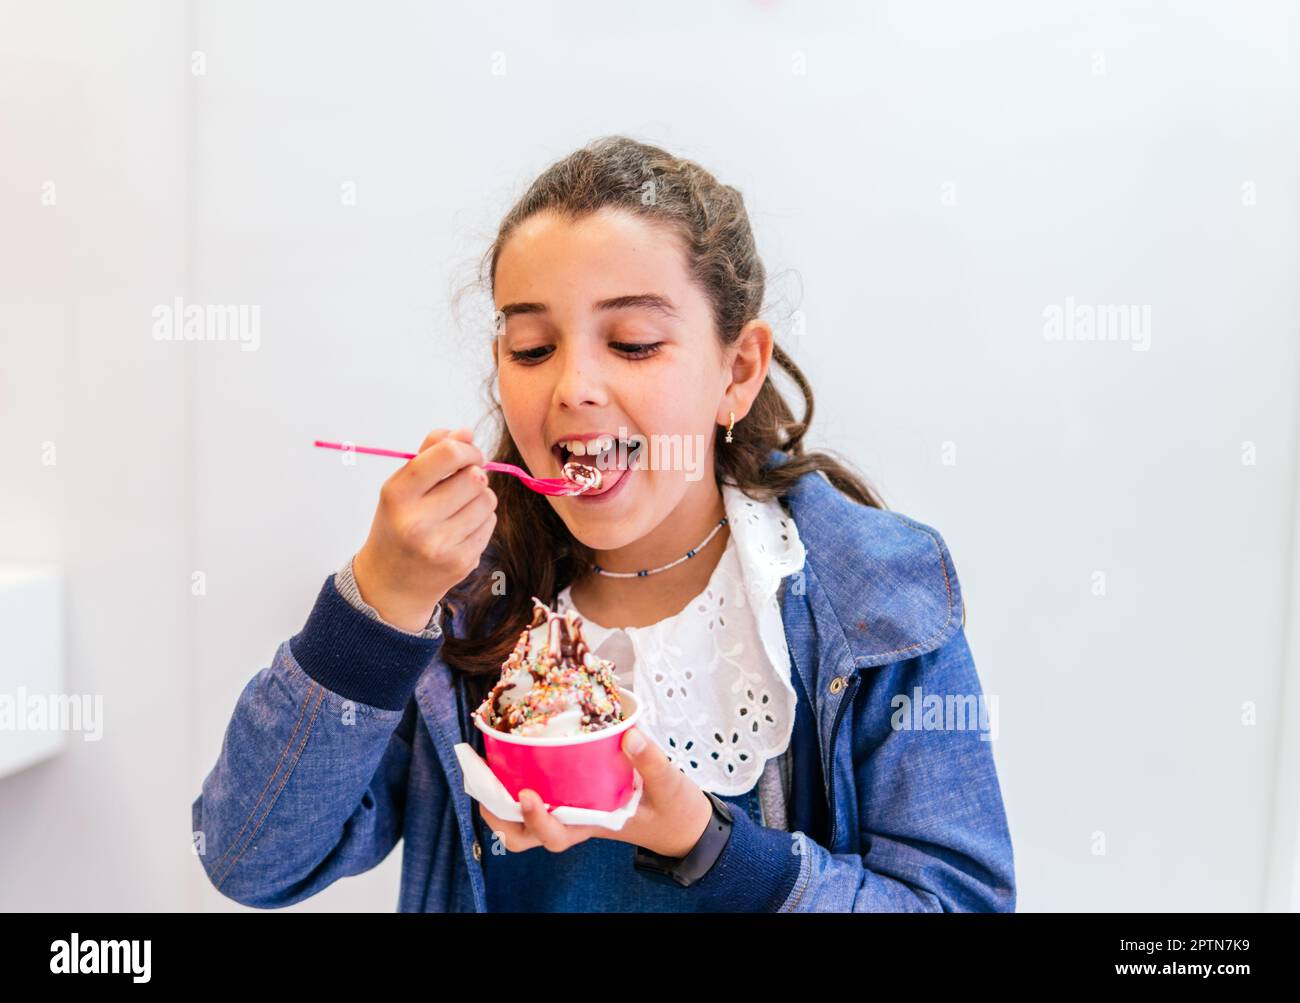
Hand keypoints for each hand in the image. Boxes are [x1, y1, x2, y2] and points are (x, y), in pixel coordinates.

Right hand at [352, 426, 496, 631]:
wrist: (391, 584)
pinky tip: (461, 529)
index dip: (467, 448)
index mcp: (397, 494)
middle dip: (474, 474)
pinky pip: (490, 523)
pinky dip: (481, 520)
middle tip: (463, 482)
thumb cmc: (398, 525)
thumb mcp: (401, 486)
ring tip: (458, 508)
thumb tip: (466, 431)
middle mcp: (417, 521)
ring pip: (487, 500)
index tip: (468, 453)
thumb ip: (431, 453)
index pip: (447, 454)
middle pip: (474, 477)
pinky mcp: (461, 562)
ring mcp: (441, 545)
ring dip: (479, 498)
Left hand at [478, 726, 714, 857]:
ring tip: (485, 771)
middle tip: (480, 783)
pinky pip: (542, 794)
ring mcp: (574, 809)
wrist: (685, 823)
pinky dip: (522, 780)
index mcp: (594, 825)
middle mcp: (576, 821)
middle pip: (525, 835)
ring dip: (501, 801)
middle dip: (498, 815)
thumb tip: (629, 734)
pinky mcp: (578, 794)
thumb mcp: (670, 785)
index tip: (528, 795)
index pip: (555, 835)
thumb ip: (651, 762)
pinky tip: (516, 754)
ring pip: (525, 820)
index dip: (535, 819)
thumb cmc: (675, 810)